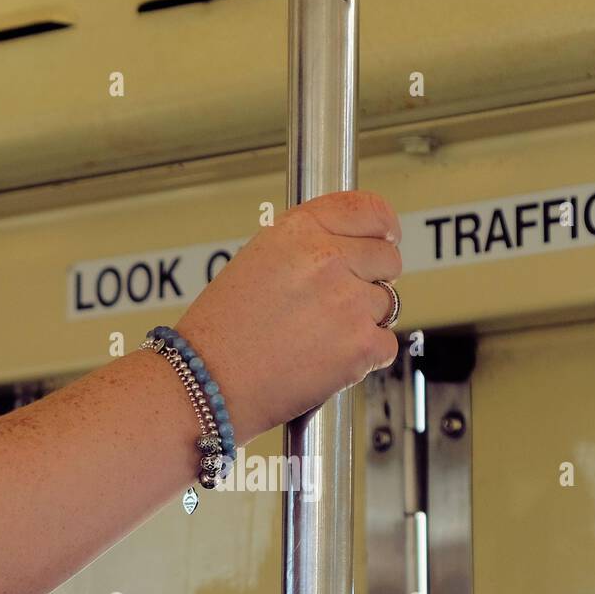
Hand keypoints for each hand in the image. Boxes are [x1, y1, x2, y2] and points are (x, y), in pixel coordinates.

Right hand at [173, 191, 401, 440]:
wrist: (206, 382)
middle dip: (371, 280)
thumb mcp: (257, 262)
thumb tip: (352, 250)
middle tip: (339, 304)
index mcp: (299, 231)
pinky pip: (386, 343)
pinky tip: (328, 361)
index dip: (383, 227)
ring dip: (363, 321)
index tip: (386, 237)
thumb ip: (308, 248)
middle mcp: (327, 259)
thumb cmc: (222, 332)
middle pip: (387, 259)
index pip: (369, 211)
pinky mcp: (361, 346)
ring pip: (386, 304)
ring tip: (318, 338)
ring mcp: (348, 302)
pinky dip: (366, 357)